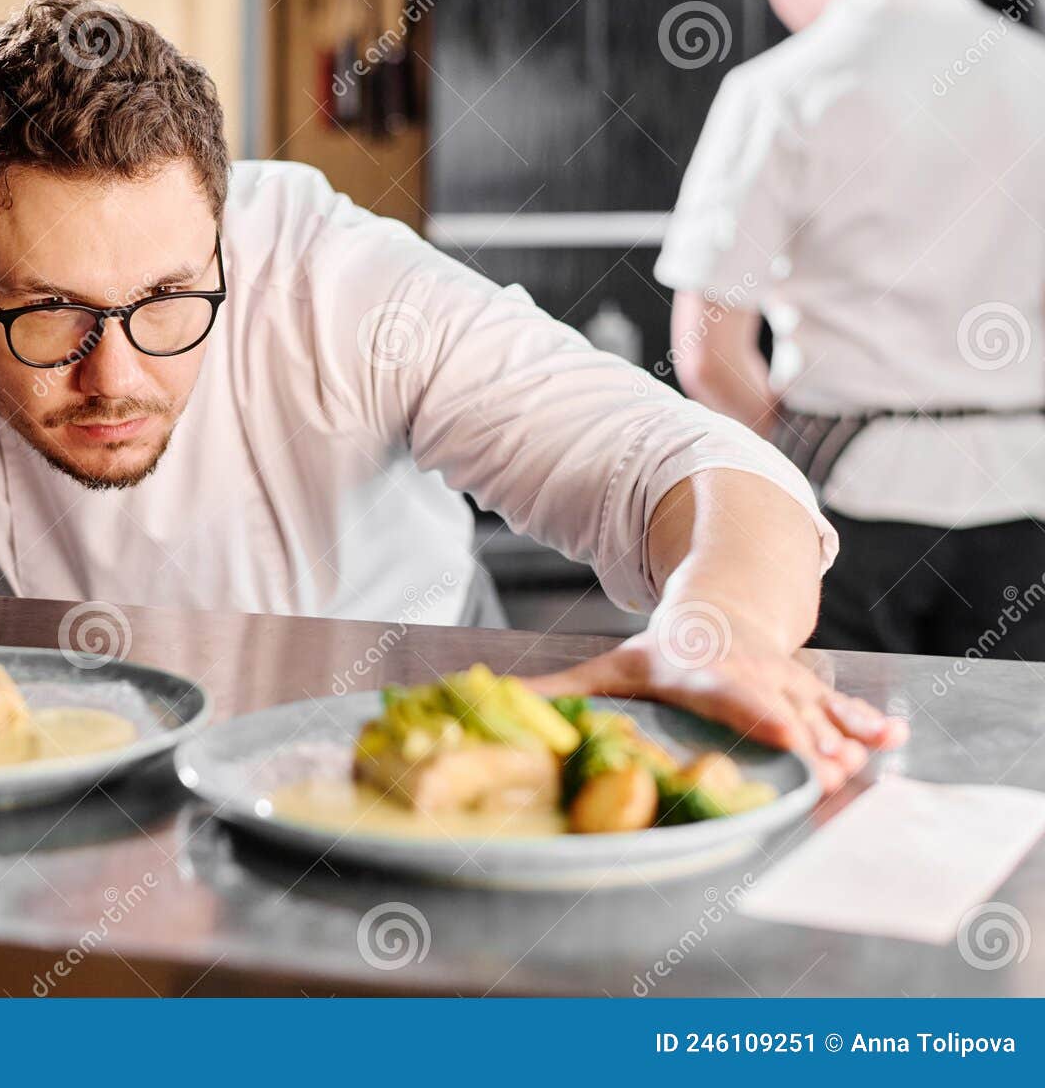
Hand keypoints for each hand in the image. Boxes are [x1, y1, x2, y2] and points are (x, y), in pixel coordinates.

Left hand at [522, 617, 907, 792]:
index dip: (750, 709)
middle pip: (775, 708)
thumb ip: (561, 689)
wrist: (721, 615)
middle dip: (801, 738)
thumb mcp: (611, 669)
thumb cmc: (662, 657)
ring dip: (836, 740)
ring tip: (855, 768)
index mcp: (696, 671)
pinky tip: (890, 739)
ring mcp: (782, 681)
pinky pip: (840, 707)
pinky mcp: (809, 691)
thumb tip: (494, 693)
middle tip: (825, 770)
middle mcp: (745, 675)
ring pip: (813, 712)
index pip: (723, 692)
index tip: (776, 728)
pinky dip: (864, 721)